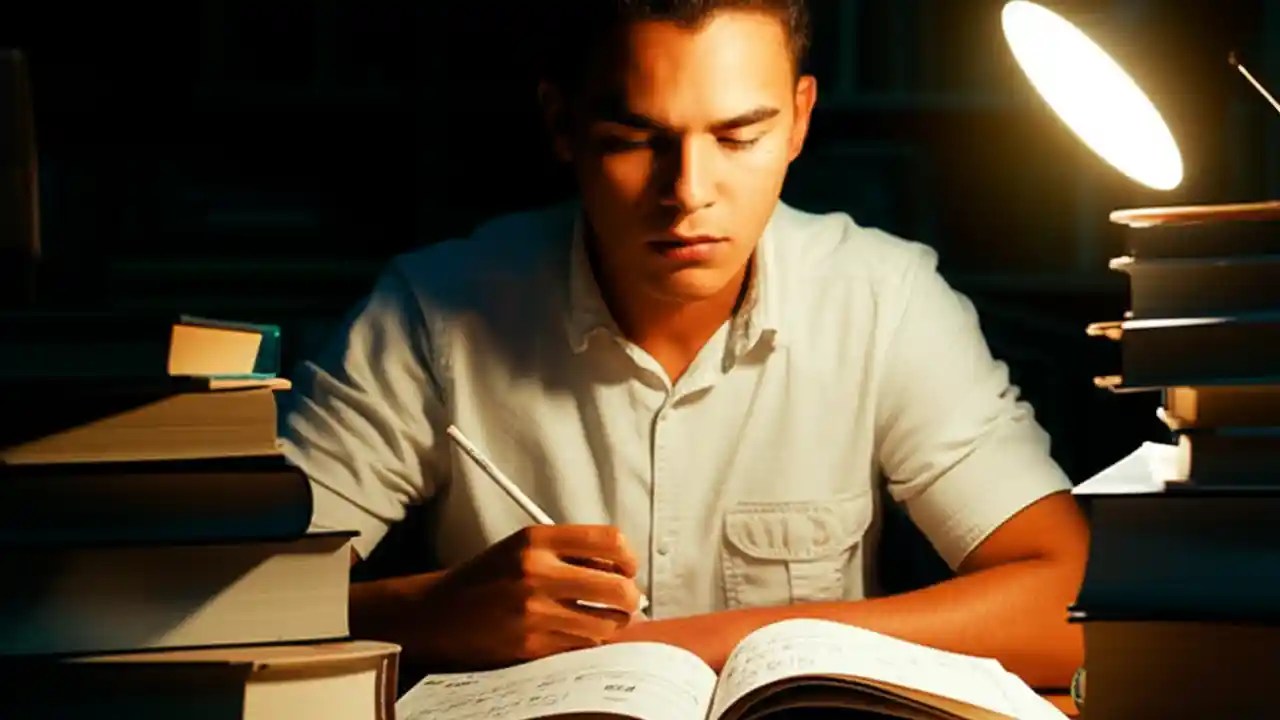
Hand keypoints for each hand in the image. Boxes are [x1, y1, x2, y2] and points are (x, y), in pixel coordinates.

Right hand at [420, 525, 643, 668]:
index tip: (627, 568)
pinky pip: (582, 644)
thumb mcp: (523, 547)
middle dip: (630, 597)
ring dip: (613, 623)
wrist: (440, 613)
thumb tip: (622, 569)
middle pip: (617, 587)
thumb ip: (569, 551)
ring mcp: (534, 611)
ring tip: (603, 618)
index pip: (609, 540)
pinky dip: (588, 640)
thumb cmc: (489, 577)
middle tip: (626, 600)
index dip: (629, 558)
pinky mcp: (531, 644)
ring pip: (606, 622)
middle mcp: (536, 571)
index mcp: (536, 539)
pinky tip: (578, 632)